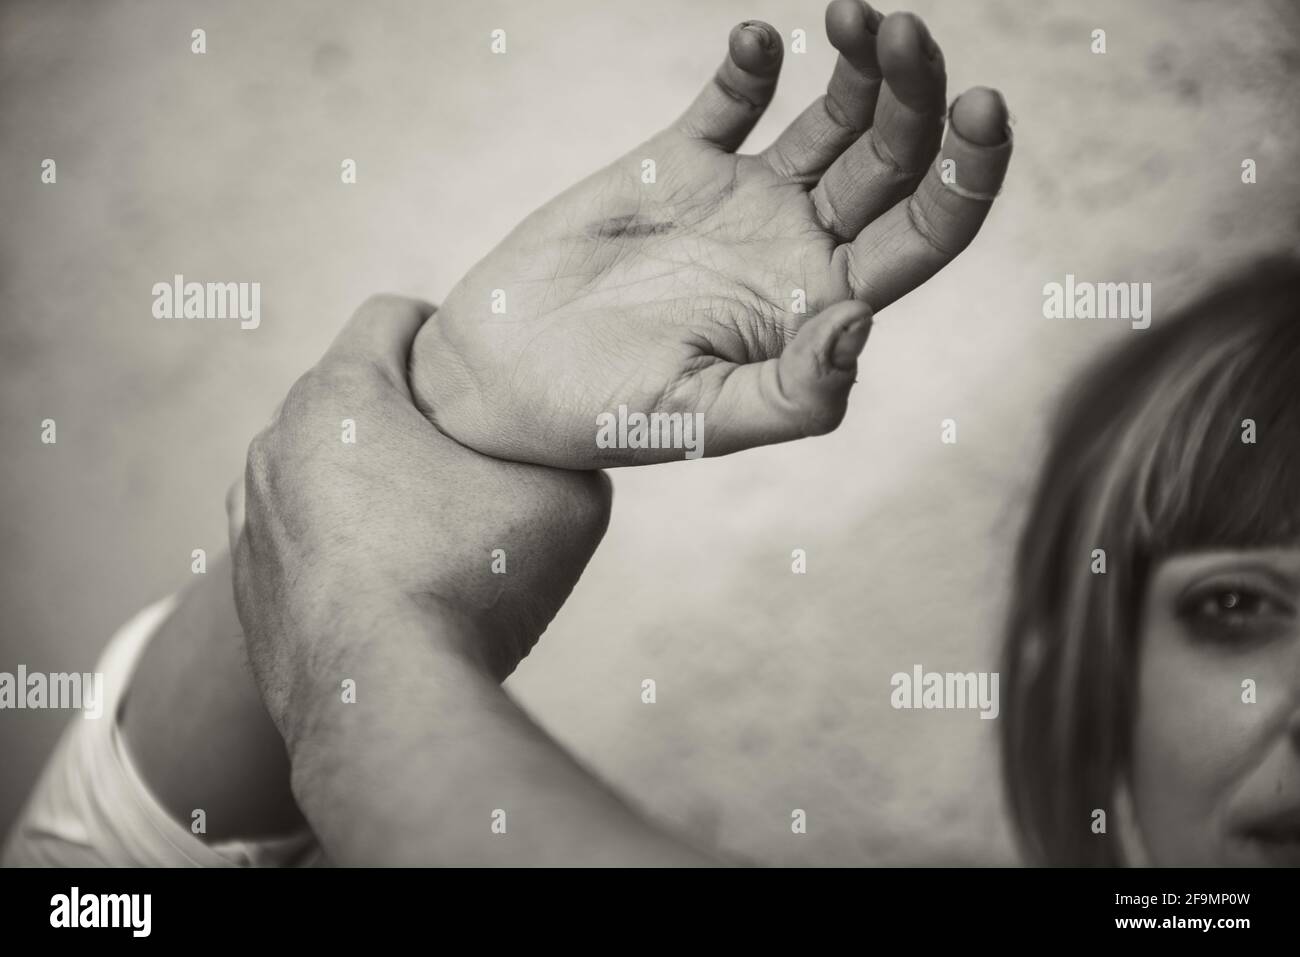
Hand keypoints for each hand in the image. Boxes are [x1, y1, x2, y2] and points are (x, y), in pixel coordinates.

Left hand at [227, 295, 610, 737]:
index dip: (445, 329)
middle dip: (408, 411)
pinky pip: (303, 534)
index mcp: (341, 395)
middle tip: (468, 454)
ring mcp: (253, 517)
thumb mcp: (568, 498)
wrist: (387, 702)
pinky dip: (343, 541)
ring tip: (430, 526)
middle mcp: (276, 443)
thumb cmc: (472, 584)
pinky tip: (395, 583)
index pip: (390, 315)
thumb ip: (566, 452)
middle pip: (351, 392)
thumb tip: (565, 451)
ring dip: (370, 477)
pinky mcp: (250, 587)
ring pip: (321, 465)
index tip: (478, 371)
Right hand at [410, 1, 1011, 466]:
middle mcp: (798, 246)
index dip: (969, 172)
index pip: (927, 232)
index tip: (979, 107)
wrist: (502, 377)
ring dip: (859, 63)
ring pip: (834, 117)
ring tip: (853, 15)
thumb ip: (795, 391)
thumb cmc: (602, 414)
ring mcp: (744, 201)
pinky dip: (751, 64)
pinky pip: (733, 98)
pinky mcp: (680, 164)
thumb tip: (861, 323)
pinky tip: (754, 43)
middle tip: (903, 29)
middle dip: (917, 90)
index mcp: (821, 305)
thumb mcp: (704, 417)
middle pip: (893, 157)